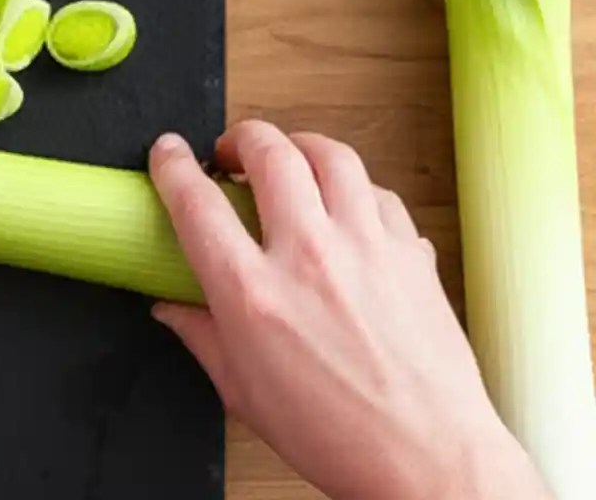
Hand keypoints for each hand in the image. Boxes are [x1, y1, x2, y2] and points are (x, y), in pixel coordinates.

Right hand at [147, 121, 550, 499]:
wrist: (426, 457)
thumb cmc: (337, 434)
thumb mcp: (243, 393)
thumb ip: (202, 337)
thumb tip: (173, 308)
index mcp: (253, 294)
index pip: (197, 203)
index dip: (173, 166)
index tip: (168, 154)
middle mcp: (308, 256)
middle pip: (268, 153)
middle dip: (240, 138)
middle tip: (231, 152)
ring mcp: (366, 247)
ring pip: (330, 155)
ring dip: (299, 145)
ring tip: (287, 158)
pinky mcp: (411, 253)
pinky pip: (379, 192)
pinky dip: (353, 186)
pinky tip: (344, 204)